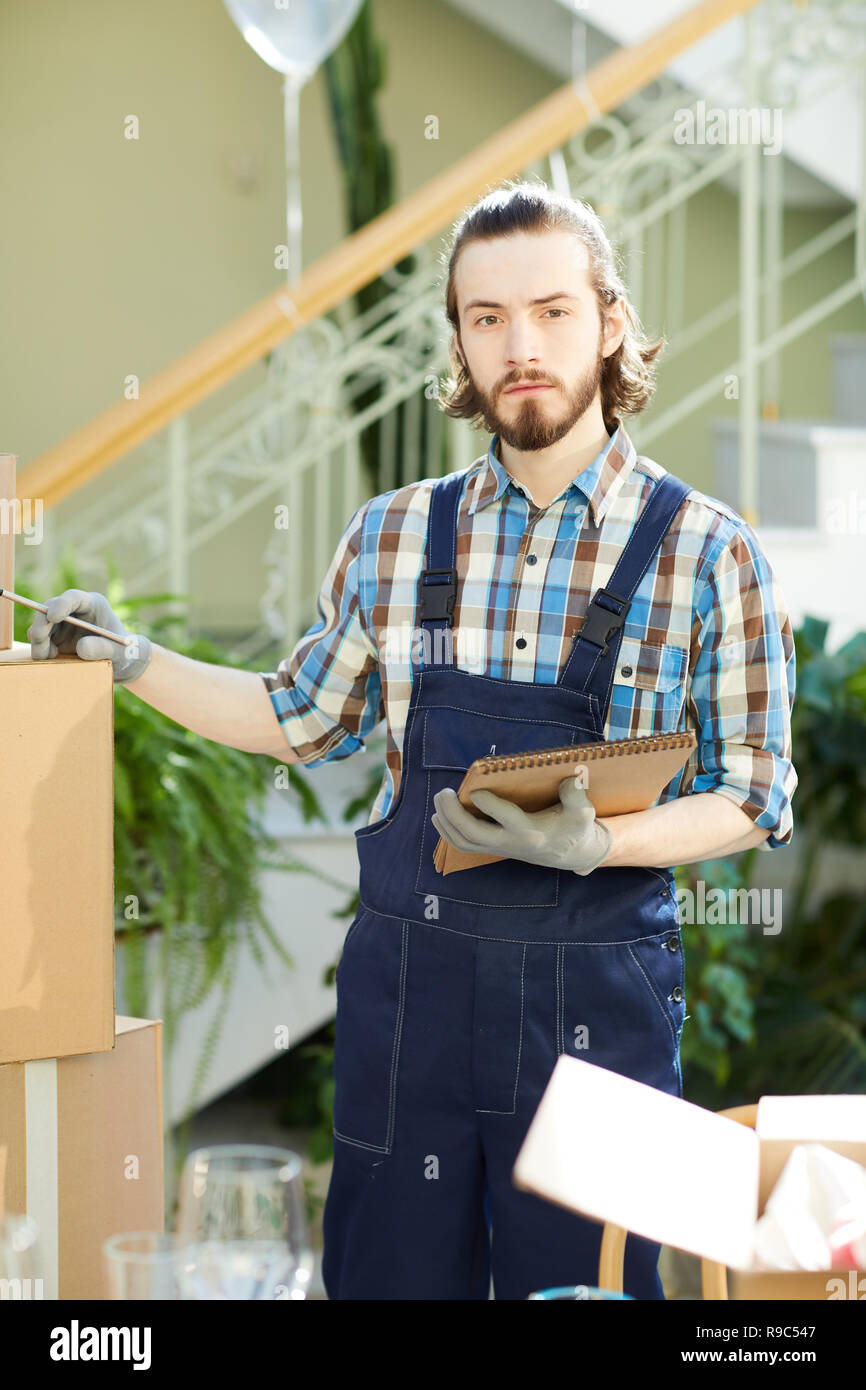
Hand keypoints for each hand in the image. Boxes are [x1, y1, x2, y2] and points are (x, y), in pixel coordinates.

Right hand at [27, 588, 152, 684]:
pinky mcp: (55, 640)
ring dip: (38, 641)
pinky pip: (40, 643)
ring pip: (41, 626)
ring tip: (46, 656)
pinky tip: (50, 660)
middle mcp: (74, 611)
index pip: (74, 597)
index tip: (53, 616)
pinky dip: (40, 651)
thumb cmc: (125, 652)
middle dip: (41, 623)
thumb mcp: (121, 652)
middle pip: (50, 609)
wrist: (121, 664)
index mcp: (93, 605)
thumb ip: (104, 648)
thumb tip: (81, 647)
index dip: (62, 604)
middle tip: (38, 638)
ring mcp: (62, 625)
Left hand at [432, 776, 612, 874]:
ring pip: (464, 842)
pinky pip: (464, 845)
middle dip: (454, 815)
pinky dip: (447, 832)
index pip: (506, 819)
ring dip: (446, 822)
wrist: (572, 854)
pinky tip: (440, 815)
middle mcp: (510, 842)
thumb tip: (570, 780)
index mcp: (531, 832)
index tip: (474, 790)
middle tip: (442, 792)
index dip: (489, 805)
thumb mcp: (583, 814)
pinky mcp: (493, 848)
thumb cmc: (576, 828)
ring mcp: (499, 847)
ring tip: (439, 800)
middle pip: (474, 835)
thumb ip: (577, 797)